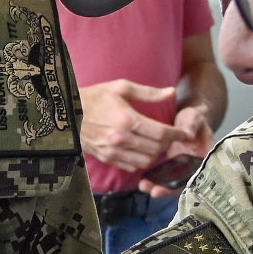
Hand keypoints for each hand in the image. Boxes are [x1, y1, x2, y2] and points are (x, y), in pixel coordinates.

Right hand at [79, 77, 198, 179]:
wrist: (67, 112)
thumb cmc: (95, 97)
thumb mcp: (121, 87)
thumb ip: (148, 93)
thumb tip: (171, 92)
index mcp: (127, 120)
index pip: (162, 133)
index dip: (178, 134)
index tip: (185, 133)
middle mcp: (121, 139)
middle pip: (156, 149)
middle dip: (169, 144)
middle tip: (172, 137)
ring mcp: (113, 151)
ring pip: (146, 161)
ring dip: (156, 154)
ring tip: (158, 144)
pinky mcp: (107, 158)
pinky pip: (132, 166)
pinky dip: (142, 161)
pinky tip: (143, 151)